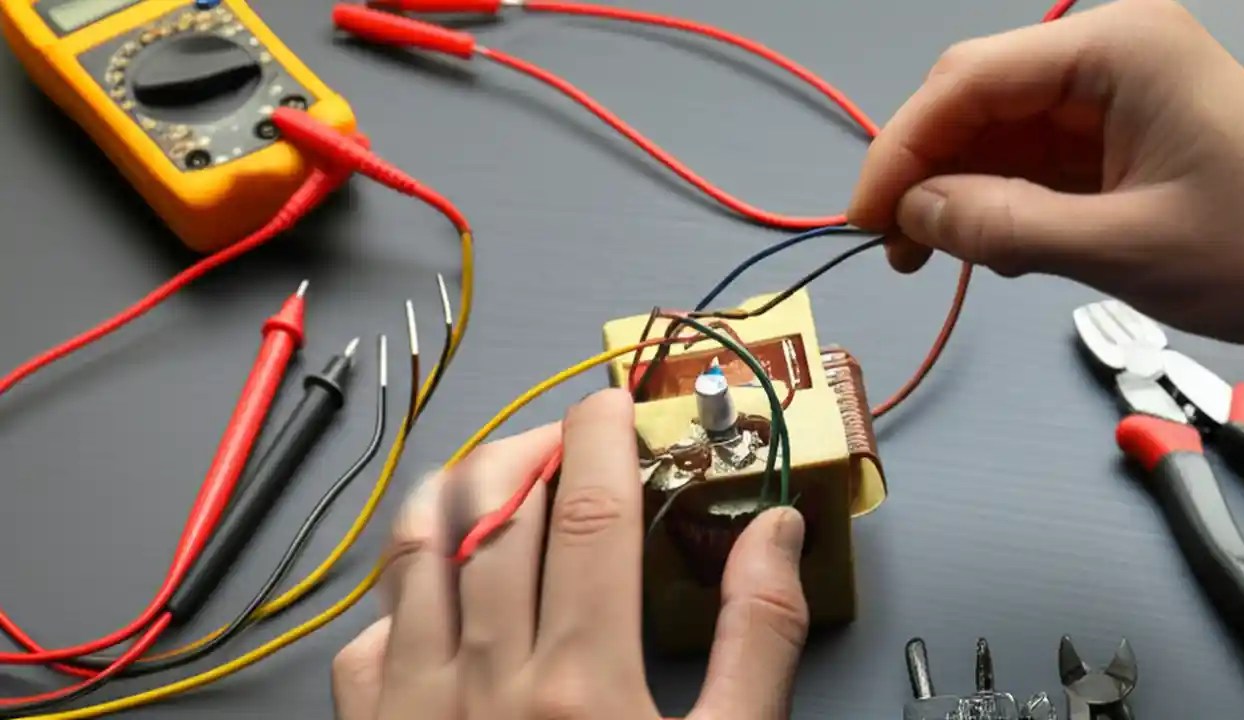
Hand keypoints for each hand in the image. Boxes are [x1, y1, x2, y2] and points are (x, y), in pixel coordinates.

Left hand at [332, 389, 809, 719]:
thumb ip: (754, 643)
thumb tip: (776, 537)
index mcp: (581, 680)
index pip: (590, 506)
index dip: (599, 435)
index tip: (610, 403)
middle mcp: (483, 677)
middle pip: (497, 509)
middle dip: (530, 446)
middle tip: (561, 433)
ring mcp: (413, 706)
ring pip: (417, 551)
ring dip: (453, 490)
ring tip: (488, 469)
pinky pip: (365, 636)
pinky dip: (396, 590)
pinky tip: (426, 587)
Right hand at [847, 0, 1243, 352]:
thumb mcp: (1121, 246)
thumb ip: (1004, 225)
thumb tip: (910, 215)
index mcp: (1117, 48)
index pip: (972, 79)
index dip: (903, 147)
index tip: (862, 217)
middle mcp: (1107, 55)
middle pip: (975, 98)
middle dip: (923, 169)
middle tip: (890, 246)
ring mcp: (1111, 96)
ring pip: (994, 132)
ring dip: (952, 192)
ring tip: (925, 258)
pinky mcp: (1114, 137)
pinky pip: (1026, 160)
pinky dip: (993, 203)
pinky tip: (979, 247)